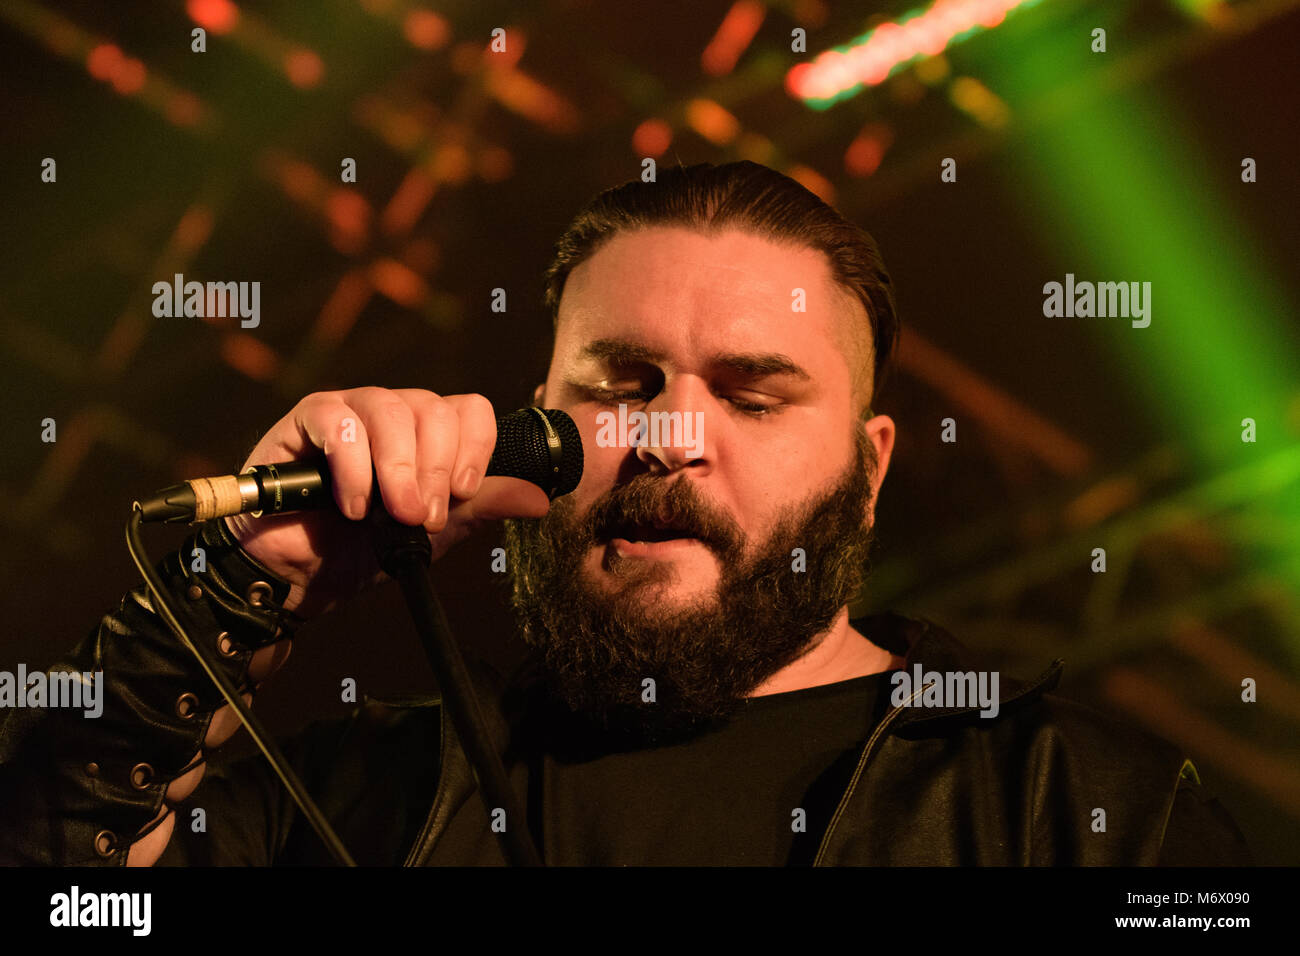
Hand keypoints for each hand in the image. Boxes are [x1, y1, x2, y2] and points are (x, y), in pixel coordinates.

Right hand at [223, 387, 550, 619]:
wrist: (297, 578)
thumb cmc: (360, 551)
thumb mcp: (433, 536)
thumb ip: (481, 508)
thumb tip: (540, 499)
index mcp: (429, 435)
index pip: (471, 410)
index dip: (475, 447)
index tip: (465, 492)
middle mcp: (395, 414)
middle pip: (435, 409)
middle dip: (436, 470)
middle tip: (421, 518)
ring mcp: (351, 410)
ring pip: (392, 411)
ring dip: (399, 468)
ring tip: (392, 513)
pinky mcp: (307, 419)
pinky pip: (339, 421)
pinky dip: (352, 466)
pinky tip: (352, 505)